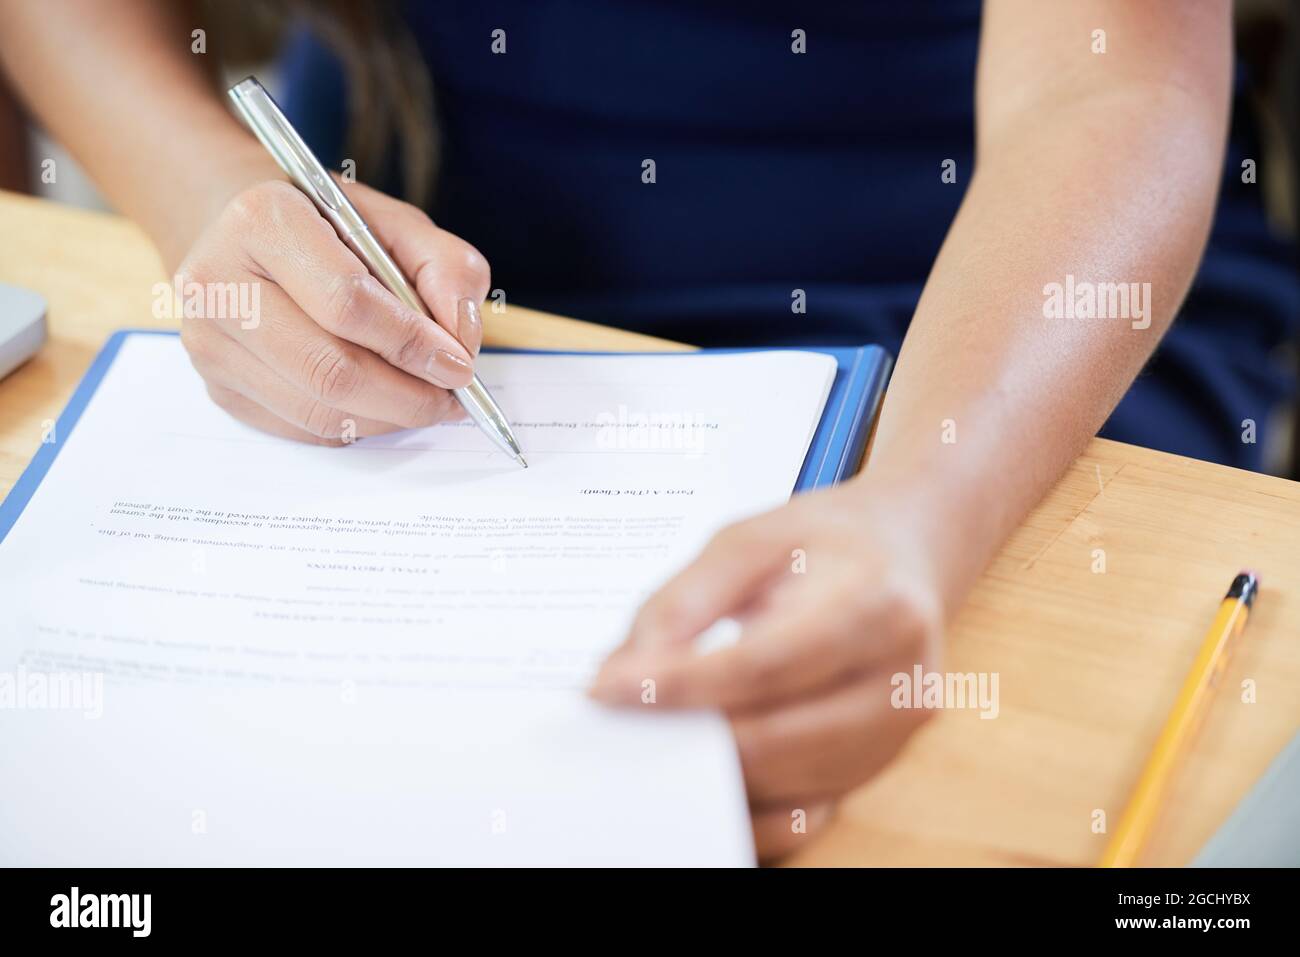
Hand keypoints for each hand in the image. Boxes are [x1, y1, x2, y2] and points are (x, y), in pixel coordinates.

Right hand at [177, 179, 487, 443]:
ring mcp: (208, 342)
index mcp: (263, 220)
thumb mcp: (399, 225)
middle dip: (407, 396)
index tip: (458, 364)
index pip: (347, 302)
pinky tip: (381, 404)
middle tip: (451, 399)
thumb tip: (460, 341)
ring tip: (424, 402)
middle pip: (330, 370)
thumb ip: (447, 268)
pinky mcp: (218, 388)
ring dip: (388, 418)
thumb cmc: (330, 230)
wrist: (251, 239)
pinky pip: (303, 430)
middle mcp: (219, 282)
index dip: (412, 343)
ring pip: (318, 411)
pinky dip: (357, 427)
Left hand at [589, 479, 945, 861]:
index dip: (680, 685)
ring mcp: (894, 735)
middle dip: (685, 735)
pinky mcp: (876, 769)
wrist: (905, 555)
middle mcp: (899, 680)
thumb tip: (627, 671)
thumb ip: (684, 601)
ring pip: (783, 784)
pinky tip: (701, 775)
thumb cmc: (826, 543)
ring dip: (707, 771)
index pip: (764, 664)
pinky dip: (744, 806)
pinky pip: (802, 817)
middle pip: (774, 737)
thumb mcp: (748, 539)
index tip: (609, 688)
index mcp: (875, 605)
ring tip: (652, 739)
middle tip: (618, 721)